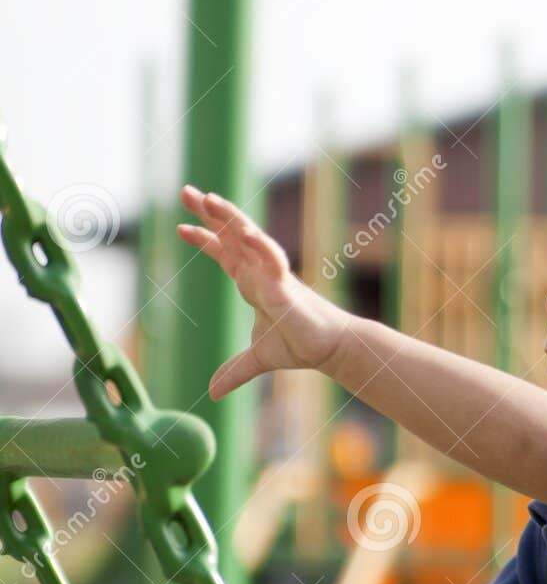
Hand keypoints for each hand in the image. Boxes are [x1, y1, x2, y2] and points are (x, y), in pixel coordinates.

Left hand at [177, 184, 348, 397]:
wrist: (329, 350)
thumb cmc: (300, 345)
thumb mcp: (258, 359)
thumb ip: (235, 371)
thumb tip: (214, 392)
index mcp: (252, 281)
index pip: (224, 252)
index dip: (204, 238)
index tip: (180, 227)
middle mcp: (260, 270)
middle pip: (230, 233)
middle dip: (208, 213)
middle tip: (186, 191)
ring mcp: (273, 274)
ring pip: (249, 236)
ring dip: (229, 217)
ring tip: (208, 199)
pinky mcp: (286, 285)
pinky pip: (271, 258)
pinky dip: (258, 244)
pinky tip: (244, 231)